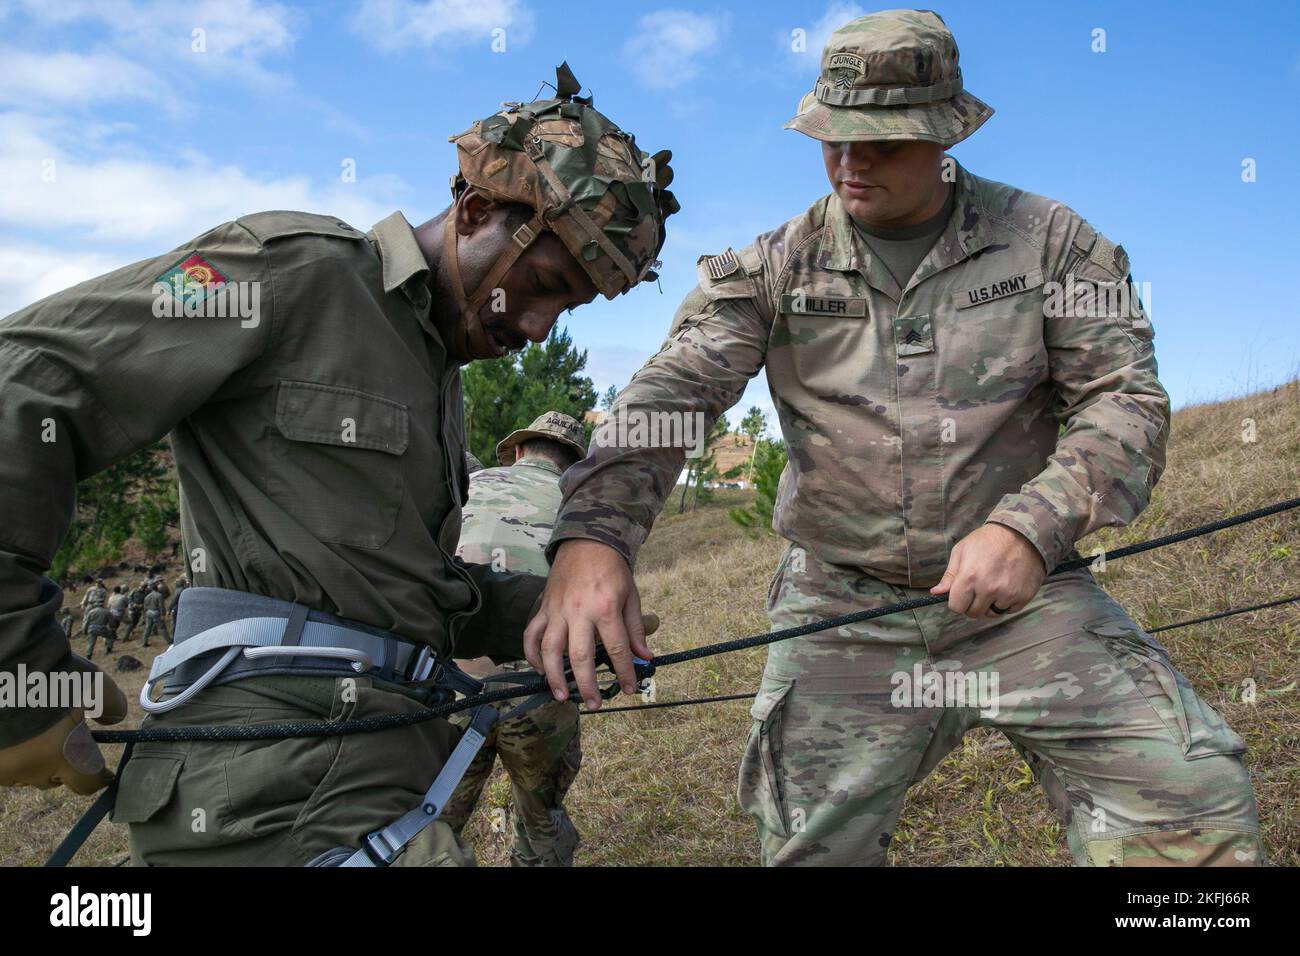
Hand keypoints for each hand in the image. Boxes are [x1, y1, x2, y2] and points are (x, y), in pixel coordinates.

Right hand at [0, 661, 127, 794]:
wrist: (2, 663)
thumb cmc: (54, 673)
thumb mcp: (95, 684)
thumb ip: (111, 706)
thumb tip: (112, 719)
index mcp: (64, 756)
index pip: (88, 783)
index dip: (98, 776)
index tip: (104, 771)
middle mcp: (31, 770)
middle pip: (54, 779)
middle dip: (64, 765)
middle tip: (66, 740)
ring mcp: (2, 768)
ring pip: (25, 772)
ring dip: (34, 760)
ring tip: (36, 732)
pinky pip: (3, 764)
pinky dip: (12, 752)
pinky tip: (15, 731)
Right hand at [524, 539, 650, 709]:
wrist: (587, 542)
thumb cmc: (612, 569)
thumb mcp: (631, 596)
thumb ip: (635, 629)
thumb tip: (645, 657)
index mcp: (605, 608)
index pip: (616, 649)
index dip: (624, 672)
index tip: (629, 688)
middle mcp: (579, 612)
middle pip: (580, 657)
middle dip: (587, 685)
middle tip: (594, 704)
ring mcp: (557, 611)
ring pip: (550, 650)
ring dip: (554, 676)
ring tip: (563, 695)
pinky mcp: (543, 608)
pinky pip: (531, 634)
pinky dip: (532, 654)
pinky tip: (540, 669)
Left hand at [930, 523, 1045, 618]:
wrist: (1022, 533)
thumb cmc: (988, 540)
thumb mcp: (962, 551)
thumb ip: (949, 575)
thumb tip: (936, 593)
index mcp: (969, 578)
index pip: (956, 607)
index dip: (957, 601)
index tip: (962, 593)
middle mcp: (988, 589)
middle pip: (973, 613)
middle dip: (973, 603)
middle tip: (979, 587)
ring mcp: (1007, 594)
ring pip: (992, 613)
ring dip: (990, 604)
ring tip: (994, 584)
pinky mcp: (1023, 596)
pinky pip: (1009, 610)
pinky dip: (1006, 602)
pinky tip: (1007, 585)